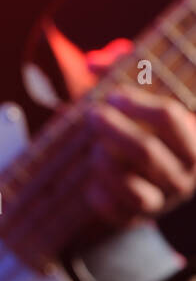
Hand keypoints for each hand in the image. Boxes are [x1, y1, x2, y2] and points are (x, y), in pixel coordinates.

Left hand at [82, 42, 195, 225]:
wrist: (151, 177)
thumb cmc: (147, 126)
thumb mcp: (143, 97)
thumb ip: (123, 69)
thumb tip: (94, 62)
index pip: (170, 117)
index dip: (135, 103)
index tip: (113, 94)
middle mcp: (186, 176)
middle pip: (145, 150)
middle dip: (112, 129)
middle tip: (93, 114)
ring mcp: (164, 200)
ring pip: (130, 185)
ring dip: (104, 161)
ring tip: (97, 149)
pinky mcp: (138, 218)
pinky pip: (113, 210)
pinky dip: (98, 192)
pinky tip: (94, 179)